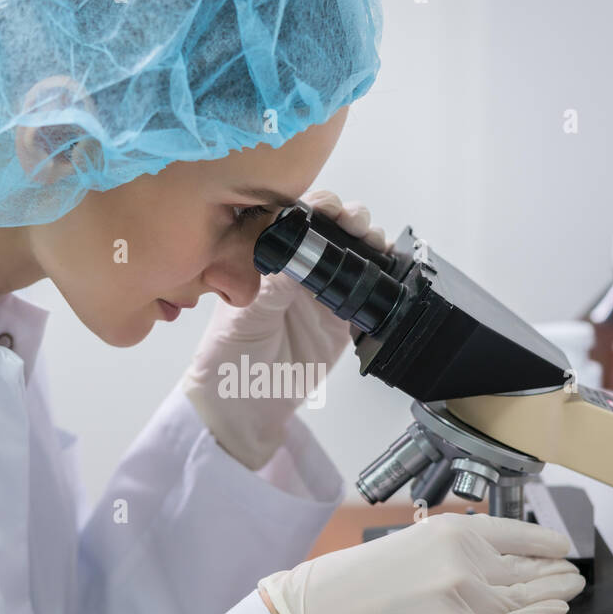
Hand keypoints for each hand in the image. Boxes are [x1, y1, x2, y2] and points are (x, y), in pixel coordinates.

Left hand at [181, 191, 388, 469]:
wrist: (243, 407)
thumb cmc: (228, 359)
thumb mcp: (245, 319)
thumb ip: (273, 289)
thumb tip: (300, 256)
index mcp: (266, 261)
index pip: (294, 219)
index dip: (314, 206)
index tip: (327, 206)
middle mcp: (296, 271)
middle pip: (330, 230)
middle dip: (348, 217)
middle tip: (354, 222)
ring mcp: (320, 295)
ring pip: (353, 255)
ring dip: (368, 241)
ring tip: (372, 240)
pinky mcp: (341, 322)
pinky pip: (364, 293)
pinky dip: (379, 278)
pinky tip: (384, 270)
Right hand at [260, 513, 584, 613]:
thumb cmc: (351, 587)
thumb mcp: (408, 547)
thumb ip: (452, 554)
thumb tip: (490, 568)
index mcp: (451, 532)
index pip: (515, 533)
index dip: (544, 543)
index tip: (559, 547)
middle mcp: (465, 562)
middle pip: (526, 570)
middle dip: (553, 573)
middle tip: (572, 574)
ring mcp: (466, 602)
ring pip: (524, 601)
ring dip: (554, 595)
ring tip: (570, 591)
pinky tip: (556, 613)